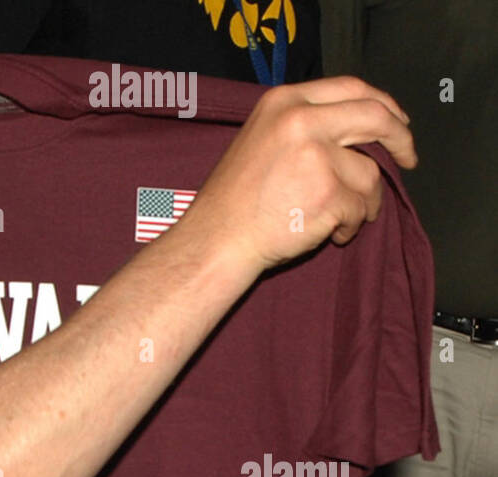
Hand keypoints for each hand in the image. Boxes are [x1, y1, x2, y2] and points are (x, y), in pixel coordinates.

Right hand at [181, 76, 416, 277]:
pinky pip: (359, 207)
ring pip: (369, 173)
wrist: (214, 243)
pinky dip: (350, 225)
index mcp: (284, 102)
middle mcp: (302, 120)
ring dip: (365, 200)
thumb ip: (302, 126)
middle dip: (399, 138)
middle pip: (374, 117)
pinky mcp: (328, 192)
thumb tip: (354, 134)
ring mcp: (317, 156)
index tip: (395, 120)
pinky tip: (330, 233)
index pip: (350, 88)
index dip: (381, 104)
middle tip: (407, 158)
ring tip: (342, 218)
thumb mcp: (259, 141)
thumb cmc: (232, 204)